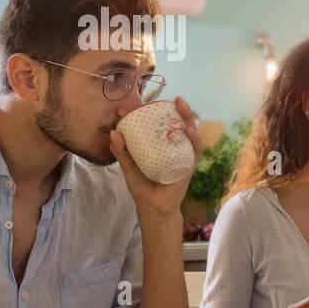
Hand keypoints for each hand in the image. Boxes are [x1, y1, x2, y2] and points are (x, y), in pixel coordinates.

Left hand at [109, 96, 202, 222]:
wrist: (153, 208)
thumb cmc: (142, 189)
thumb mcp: (128, 168)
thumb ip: (122, 152)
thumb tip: (113, 132)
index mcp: (159, 146)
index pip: (158, 125)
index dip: (149, 113)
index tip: (131, 107)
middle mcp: (173, 148)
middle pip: (179, 124)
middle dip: (179, 109)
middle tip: (173, 99)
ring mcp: (182, 156)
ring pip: (191, 132)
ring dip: (189, 117)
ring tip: (182, 105)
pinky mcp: (189, 165)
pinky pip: (195, 149)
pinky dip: (194, 138)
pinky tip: (188, 128)